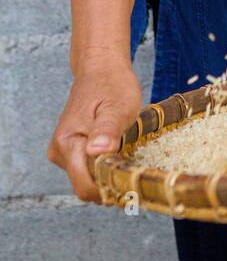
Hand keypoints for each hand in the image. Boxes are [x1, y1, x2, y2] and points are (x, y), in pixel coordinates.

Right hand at [48, 61, 141, 201]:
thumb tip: (97, 151)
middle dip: (110, 183)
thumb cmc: (112, 85)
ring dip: (108, 174)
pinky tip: (117, 152)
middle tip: (134, 167)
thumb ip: (107, 130)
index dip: (108, 189)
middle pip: (86, 185)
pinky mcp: (69, 150)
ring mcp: (62, 152)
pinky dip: (104, 166)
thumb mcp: (118, 106)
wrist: (101, 70)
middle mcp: (59, 151)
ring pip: (87, 179)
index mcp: (67, 143)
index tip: (132, 183)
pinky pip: (87, 169)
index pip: (84, 186)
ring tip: (126, 153)